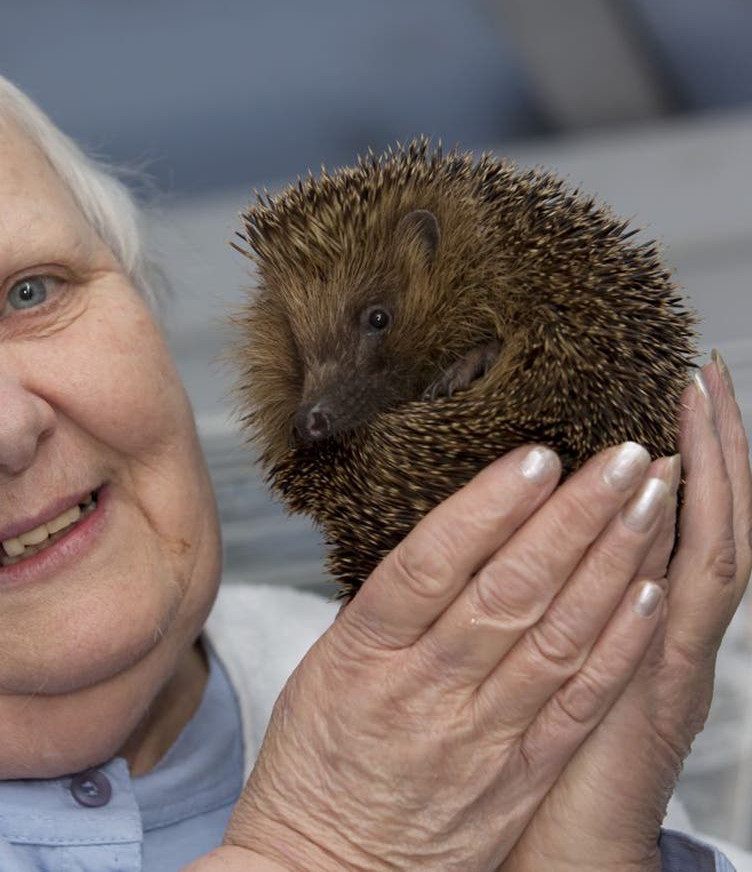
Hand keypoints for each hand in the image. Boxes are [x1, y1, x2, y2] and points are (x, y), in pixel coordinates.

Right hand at [204, 439, 671, 870]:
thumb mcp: (320, 673)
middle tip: (620, 456)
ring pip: (557, 638)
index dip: (487, 508)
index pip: (429, 564)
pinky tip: (648, 595)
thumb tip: (450, 538)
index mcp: (361, 656)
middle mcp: (424, 691)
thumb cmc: (314, 767)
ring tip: (650, 503)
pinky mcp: (519, 777)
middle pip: (508, 591)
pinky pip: (577, 705)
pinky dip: (617, 647)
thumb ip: (383, 613)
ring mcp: (479, 738)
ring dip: (611, 566)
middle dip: (572, 518)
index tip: (534, 455)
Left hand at [503, 355, 751, 871]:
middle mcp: (661, 638)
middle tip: (698, 379)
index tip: (662, 405)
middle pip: (699, 525)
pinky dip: (693, 555)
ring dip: (711, 479)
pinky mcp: (665, 696)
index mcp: (625, 630)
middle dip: (702, 451)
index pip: (659, 529)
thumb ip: (527, 613)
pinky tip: (686, 501)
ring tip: (706, 406)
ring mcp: (670, 665)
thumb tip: (493, 543)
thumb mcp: (519, 672)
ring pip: (708, 553)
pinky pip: (690, 614)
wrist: (552, 857)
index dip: (673, 466)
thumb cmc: (504, 768)